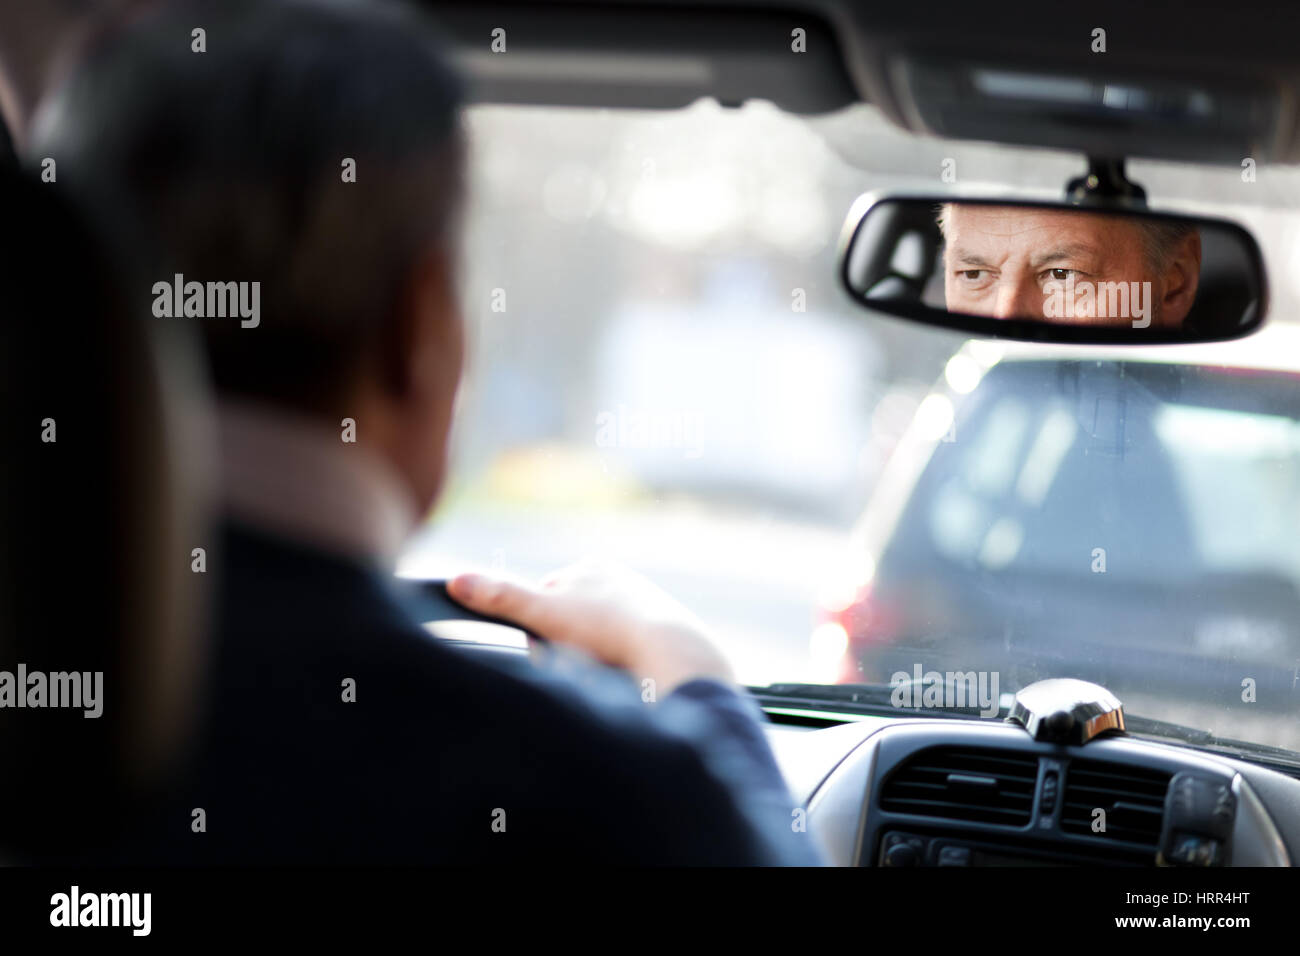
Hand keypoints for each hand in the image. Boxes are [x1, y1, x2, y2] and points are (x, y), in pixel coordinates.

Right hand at [447, 559, 734, 695]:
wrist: (673, 655)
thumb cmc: (608, 629)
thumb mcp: (544, 612)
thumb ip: (500, 597)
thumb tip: (456, 580)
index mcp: (595, 568)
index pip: (543, 601)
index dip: (538, 629)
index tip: (550, 642)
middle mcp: (622, 585)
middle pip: (568, 628)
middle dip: (563, 649)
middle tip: (579, 660)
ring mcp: (644, 614)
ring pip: (594, 650)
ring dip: (590, 666)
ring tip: (607, 672)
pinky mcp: (661, 643)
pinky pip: (622, 666)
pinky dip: (619, 676)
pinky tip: (627, 679)